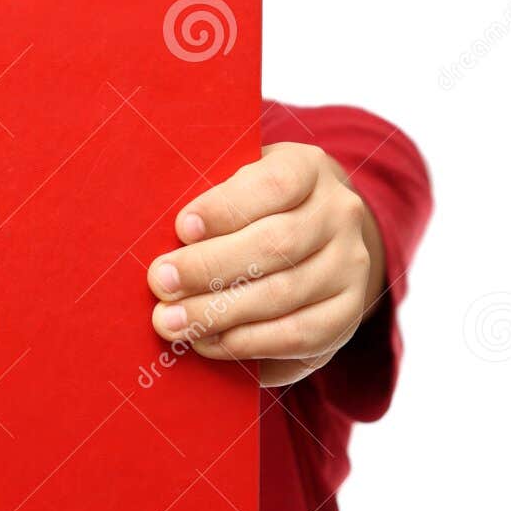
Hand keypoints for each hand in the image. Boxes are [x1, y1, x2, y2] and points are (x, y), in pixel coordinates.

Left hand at [146, 142, 383, 387]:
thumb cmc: (255, 208)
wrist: (316, 240)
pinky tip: (207, 343)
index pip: (274, 184)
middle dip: (210, 267)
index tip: (181, 228)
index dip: (226, 207)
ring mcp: (350, 266)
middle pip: (276, 244)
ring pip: (283, 294)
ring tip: (171, 321)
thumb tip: (161, 240)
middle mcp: (340, 214)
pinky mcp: (347, 314)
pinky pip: (297, 335)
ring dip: (219, 312)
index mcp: (309, 168)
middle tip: (160, 283)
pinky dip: (246, 343)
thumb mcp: (239, 184)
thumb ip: (213, 201)